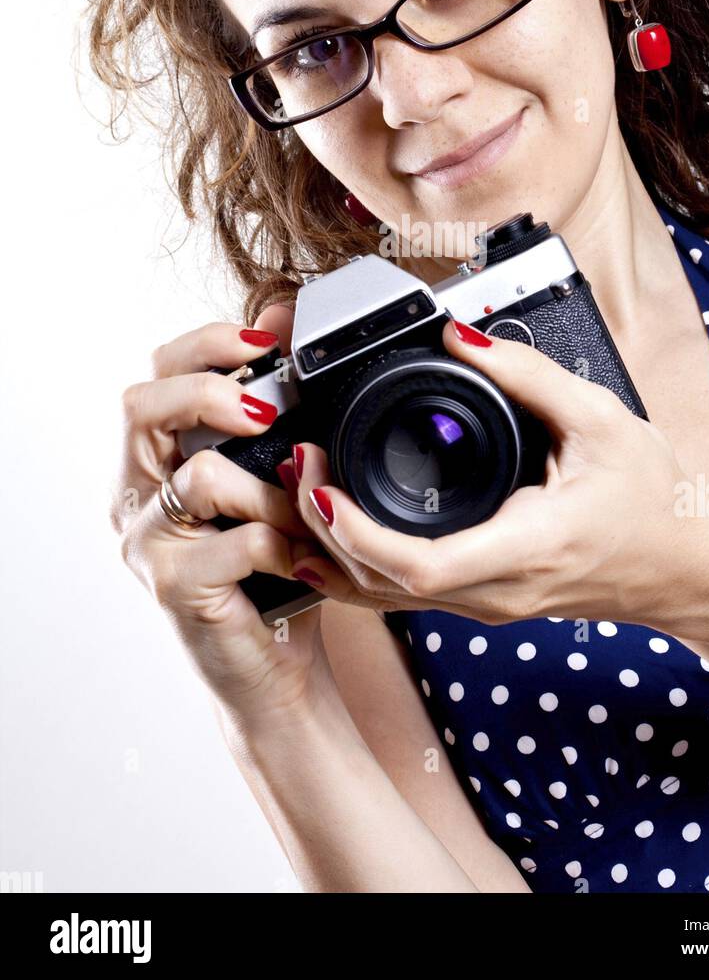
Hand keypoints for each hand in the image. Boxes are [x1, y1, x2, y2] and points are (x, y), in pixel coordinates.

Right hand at [111, 303, 336, 732]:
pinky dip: (284, 541)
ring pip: (199, 476)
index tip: (265, 341)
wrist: (276, 666)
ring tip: (304, 512)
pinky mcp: (174, 588)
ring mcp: (147, 544)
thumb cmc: (273, 565)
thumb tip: (280, 313)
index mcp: (152, 459)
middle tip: (267, 411)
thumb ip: (270, 407)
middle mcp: (133, 495)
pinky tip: (302, 557)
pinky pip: (239, 542)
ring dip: (270, 489)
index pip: (154, 374)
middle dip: (211, 392)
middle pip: (141, 406)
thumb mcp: (273, 475)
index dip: (205, 345)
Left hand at [283, 319, 691, 628]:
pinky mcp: (483, 602)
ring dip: (332, 548)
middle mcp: (497, 590)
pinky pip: (402, 597)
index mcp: (527, 547)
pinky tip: (328, 532)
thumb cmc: (653, 499)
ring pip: (384, 598)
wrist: (685, 566)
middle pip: (381, 585)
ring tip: (304, 485)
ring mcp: (487, 605)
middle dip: (323, 528)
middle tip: (301, 463)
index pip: (420, 566)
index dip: (356, 533)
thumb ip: (529, 374)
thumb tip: (461, 334)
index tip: (323, 485)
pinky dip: (356, 567)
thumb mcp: (601, 420)